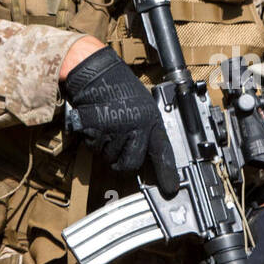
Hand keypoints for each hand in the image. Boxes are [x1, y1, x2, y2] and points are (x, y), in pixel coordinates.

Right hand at [61, 45, 179, 196]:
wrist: (96, 73)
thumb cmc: (119, 89)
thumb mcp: (143, 107)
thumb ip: (146, 129)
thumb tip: (147, 154)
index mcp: (152, 120)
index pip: (163, 152)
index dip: (167, 173)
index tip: (171, 189)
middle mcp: (137, 126)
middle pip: (131, 164)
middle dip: (122, 161)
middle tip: (117, 147)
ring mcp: (117, 129)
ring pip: (109, 157)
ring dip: (105, 148)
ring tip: (107, 126)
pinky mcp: (98, 129)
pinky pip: (93, 147)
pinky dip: (92, 140)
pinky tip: (96, 123)